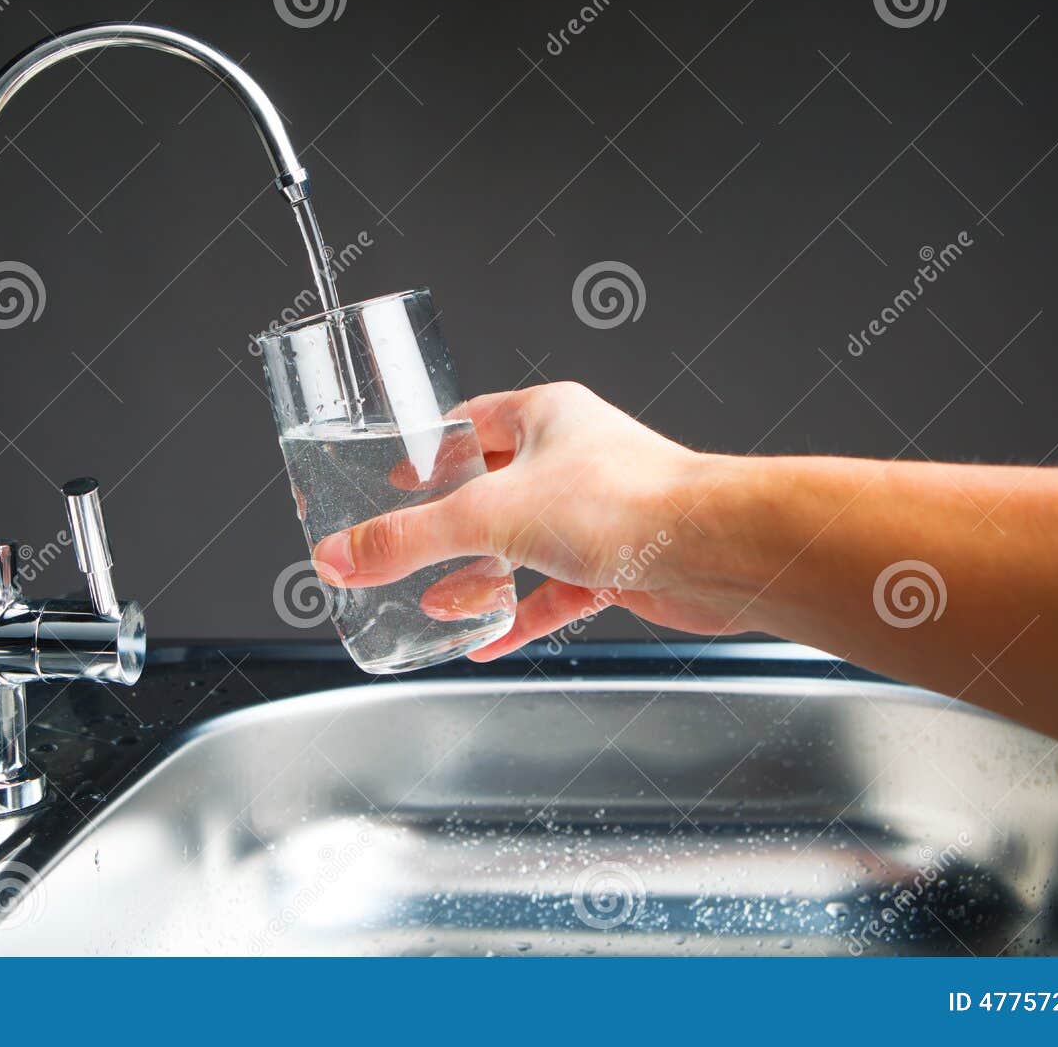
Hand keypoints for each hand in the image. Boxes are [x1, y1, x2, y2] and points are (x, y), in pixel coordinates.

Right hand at [310, 382, 755, 659]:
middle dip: (449, 526)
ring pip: (525, 544)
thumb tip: (341, 555)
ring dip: (481, 576)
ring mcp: (598, 511)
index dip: (427, 450)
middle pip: (493, 489)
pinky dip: (523, 614)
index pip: (469, 423)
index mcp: (544, 417)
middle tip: (405, 546)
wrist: (716, 550)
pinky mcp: (620, 560)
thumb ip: (408, 540)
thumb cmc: (627, 503)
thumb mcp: (488, 518)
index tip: (393, 474)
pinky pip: (557, 589)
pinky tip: (489, 641)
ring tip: (437, 602)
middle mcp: (573, 457)